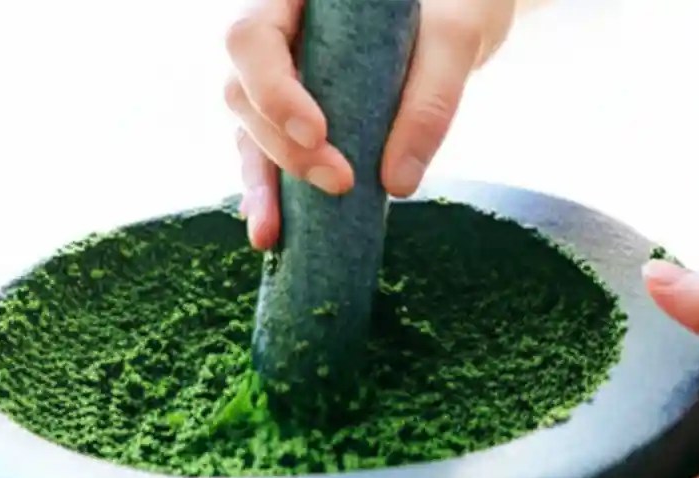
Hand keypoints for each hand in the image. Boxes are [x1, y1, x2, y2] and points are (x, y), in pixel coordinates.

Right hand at [223, 0, 516, 248]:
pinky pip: (267, 154)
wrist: (455, 13)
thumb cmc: (452, 5)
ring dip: (264, 183)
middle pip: (242, 91)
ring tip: (274, 233)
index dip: (272, 90)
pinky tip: (274, 230)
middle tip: (339, 183)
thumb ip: (430, 101)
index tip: (318, 133)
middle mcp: (273, 33)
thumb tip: (397, 184)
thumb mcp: (454, 38)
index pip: (251, 38)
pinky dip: (271, 192)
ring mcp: (277, 77)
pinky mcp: (292, 116)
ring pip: (248, 130)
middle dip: (283, 148)